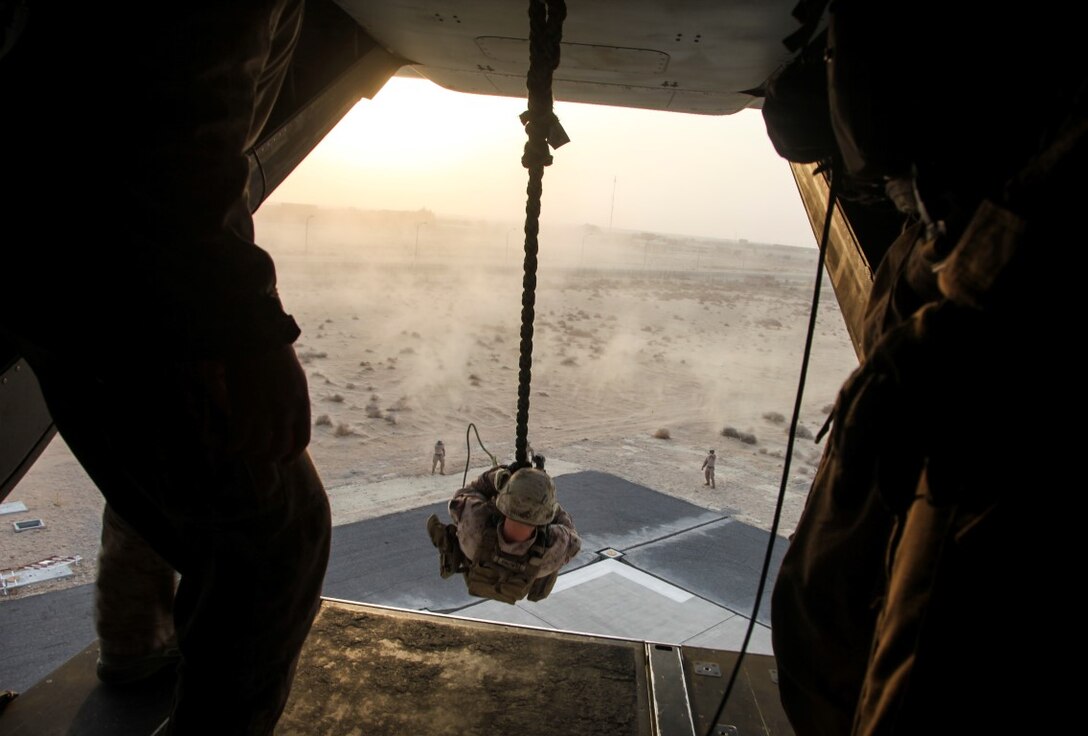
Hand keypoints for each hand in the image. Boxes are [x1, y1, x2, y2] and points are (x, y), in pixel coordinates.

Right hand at [200, 345, 311, 461]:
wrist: (257, 336)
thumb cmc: (274, 352)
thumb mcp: (295, 377)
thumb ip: (294, 399)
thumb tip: (288, 416)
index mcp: (301, 402)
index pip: (302, 439)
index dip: (292, 454)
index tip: (284, 459)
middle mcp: (286, 411)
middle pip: (280, 448)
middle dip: (269, 457)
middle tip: (259, 457)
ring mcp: (265, 411)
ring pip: (260, 447)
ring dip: (250, 454)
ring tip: (242, 452)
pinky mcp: (244, 408)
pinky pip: (240, 438)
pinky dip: (234, 447)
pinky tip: (230, 447)